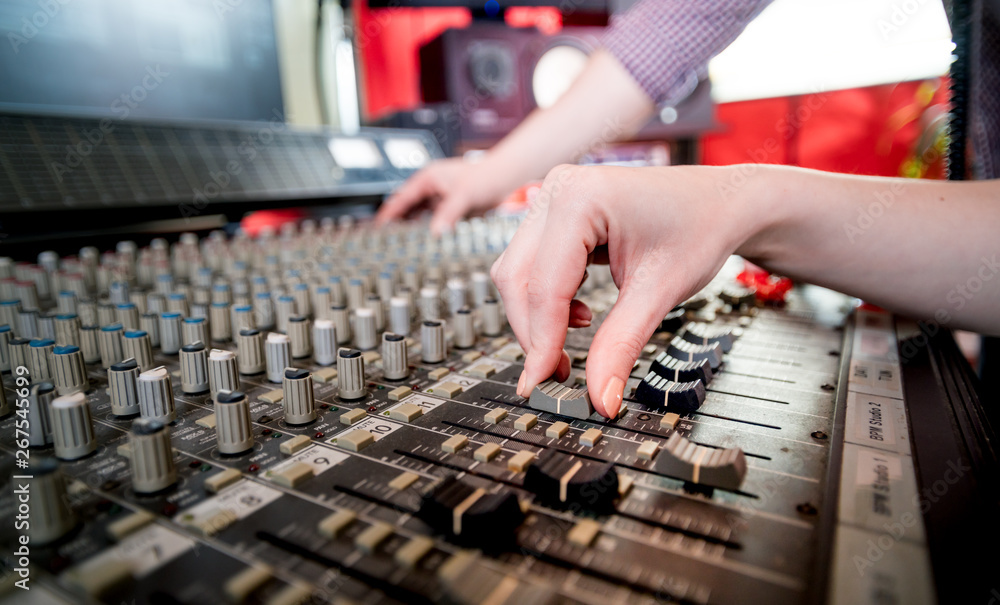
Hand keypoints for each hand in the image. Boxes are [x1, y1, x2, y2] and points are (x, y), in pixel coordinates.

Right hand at [374, 157, 509, 234]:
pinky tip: (426, 243)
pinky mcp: (450, 206)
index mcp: (427, 179)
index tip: (377, 229)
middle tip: (386, 242)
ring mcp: (440, 197)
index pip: (400, 198)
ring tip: (403, 246)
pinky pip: (434, 220)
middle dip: (397, 223)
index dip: (388, 214)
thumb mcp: (464, 196)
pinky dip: (429, 230)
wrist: (505, 177)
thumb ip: (448, 214)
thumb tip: (436, 233)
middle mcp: (431, 187)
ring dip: (413, 228)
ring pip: (420, 215)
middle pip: (407, 207)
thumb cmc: (485, 176)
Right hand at [491, 163, 760, 417]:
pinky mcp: (553, 214)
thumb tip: (599, 398)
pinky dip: (546, 300)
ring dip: (538, 318)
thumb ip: (621, 346)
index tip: (539, 385)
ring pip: (517, 273)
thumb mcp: (660, 291)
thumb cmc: (699, 228)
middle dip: (534, 332)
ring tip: (575, 343)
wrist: (720, 202)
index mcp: (580, 198)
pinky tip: (580, 314)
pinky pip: (530, 265)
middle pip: (517, 278)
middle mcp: (557, 190)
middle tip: (558, 375)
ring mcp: (551, 198)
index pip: (544, 284)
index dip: (540, 341)